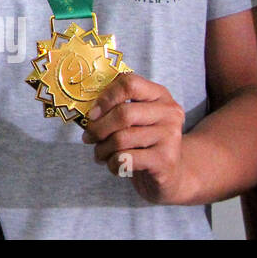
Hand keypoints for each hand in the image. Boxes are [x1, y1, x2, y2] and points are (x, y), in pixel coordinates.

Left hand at [82, 72, 188, 203]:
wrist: (171, 174)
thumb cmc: (143, 142)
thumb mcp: (134, 120)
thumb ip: (115, 108)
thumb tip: (85, 110)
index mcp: (159, 95)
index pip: (129, 83)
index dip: (105, 97)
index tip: (91, 114)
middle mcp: (169, 112)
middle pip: (123, 113)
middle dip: (98, 128)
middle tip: (88, 137)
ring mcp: (170, 136)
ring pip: (121, 139)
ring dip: (102, 149)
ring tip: (100, 154)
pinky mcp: (165, 160)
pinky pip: (126, 159)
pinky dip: (112, 164)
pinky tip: (113, 165)